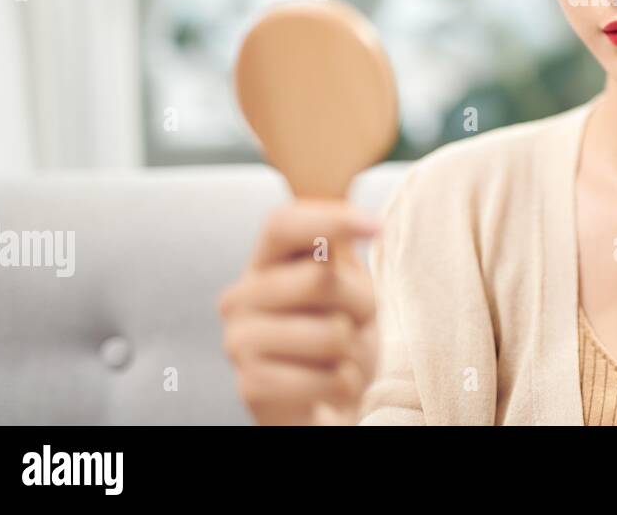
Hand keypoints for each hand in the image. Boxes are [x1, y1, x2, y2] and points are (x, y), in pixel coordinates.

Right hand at [218, 200, 382, 424]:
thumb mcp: (346, 280)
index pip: (282, 224)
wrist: (323, 399)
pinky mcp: (250, 387)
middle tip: (358, 321)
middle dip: (362, 303)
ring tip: (343, 356)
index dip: (330, 219)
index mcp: (264, 261)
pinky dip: (347, 384)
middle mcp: (240, 297)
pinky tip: (332, 386)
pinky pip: (328, 378)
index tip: (377, 226)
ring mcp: (238, 342)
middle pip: (320, 279)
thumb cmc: (337, 327)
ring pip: (332, 334)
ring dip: (357, 349)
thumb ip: (338, 248)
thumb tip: (354, 228)